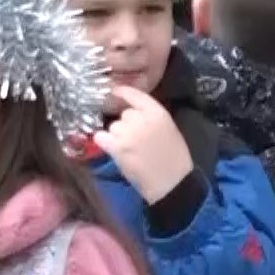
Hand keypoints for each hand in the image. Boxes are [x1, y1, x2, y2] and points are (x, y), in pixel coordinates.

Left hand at [95, 85, 194, 204]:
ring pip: (112, 127)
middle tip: (136, 141)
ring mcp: (127, 133)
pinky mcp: (116, 147)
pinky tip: (112, 150)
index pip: (136, 95)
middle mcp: (141, 119)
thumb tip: (132, 111)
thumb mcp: (169, 129)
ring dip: (116, 136)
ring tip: (130, 150)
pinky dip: (103, 142)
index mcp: (158, 113)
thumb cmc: (174, 159)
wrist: (171, 183)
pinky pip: (100, 137)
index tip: (115, 91)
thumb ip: (152, 118)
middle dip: (126, 125)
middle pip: (123, 115)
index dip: (123, 92)